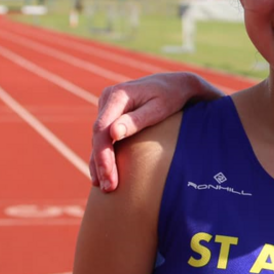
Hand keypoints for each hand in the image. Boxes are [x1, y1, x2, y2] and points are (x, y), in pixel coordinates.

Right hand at [89, 72, 218, 191]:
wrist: (175, 85)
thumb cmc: (171, 97)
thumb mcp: (158, 108)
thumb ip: (136, 120)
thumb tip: (113, 134)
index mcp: (117, 95)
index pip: (102, 129)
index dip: (103, 155)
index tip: (109, 176)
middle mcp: (107, 99)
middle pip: (98, 136)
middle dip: (101, 164)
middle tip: (108, 187)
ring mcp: (107, 107)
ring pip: (97, 139)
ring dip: (99, 163)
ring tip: (104, 187)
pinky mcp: (110, 116)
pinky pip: (103, 138)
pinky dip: (102, 156)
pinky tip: (102, 176)